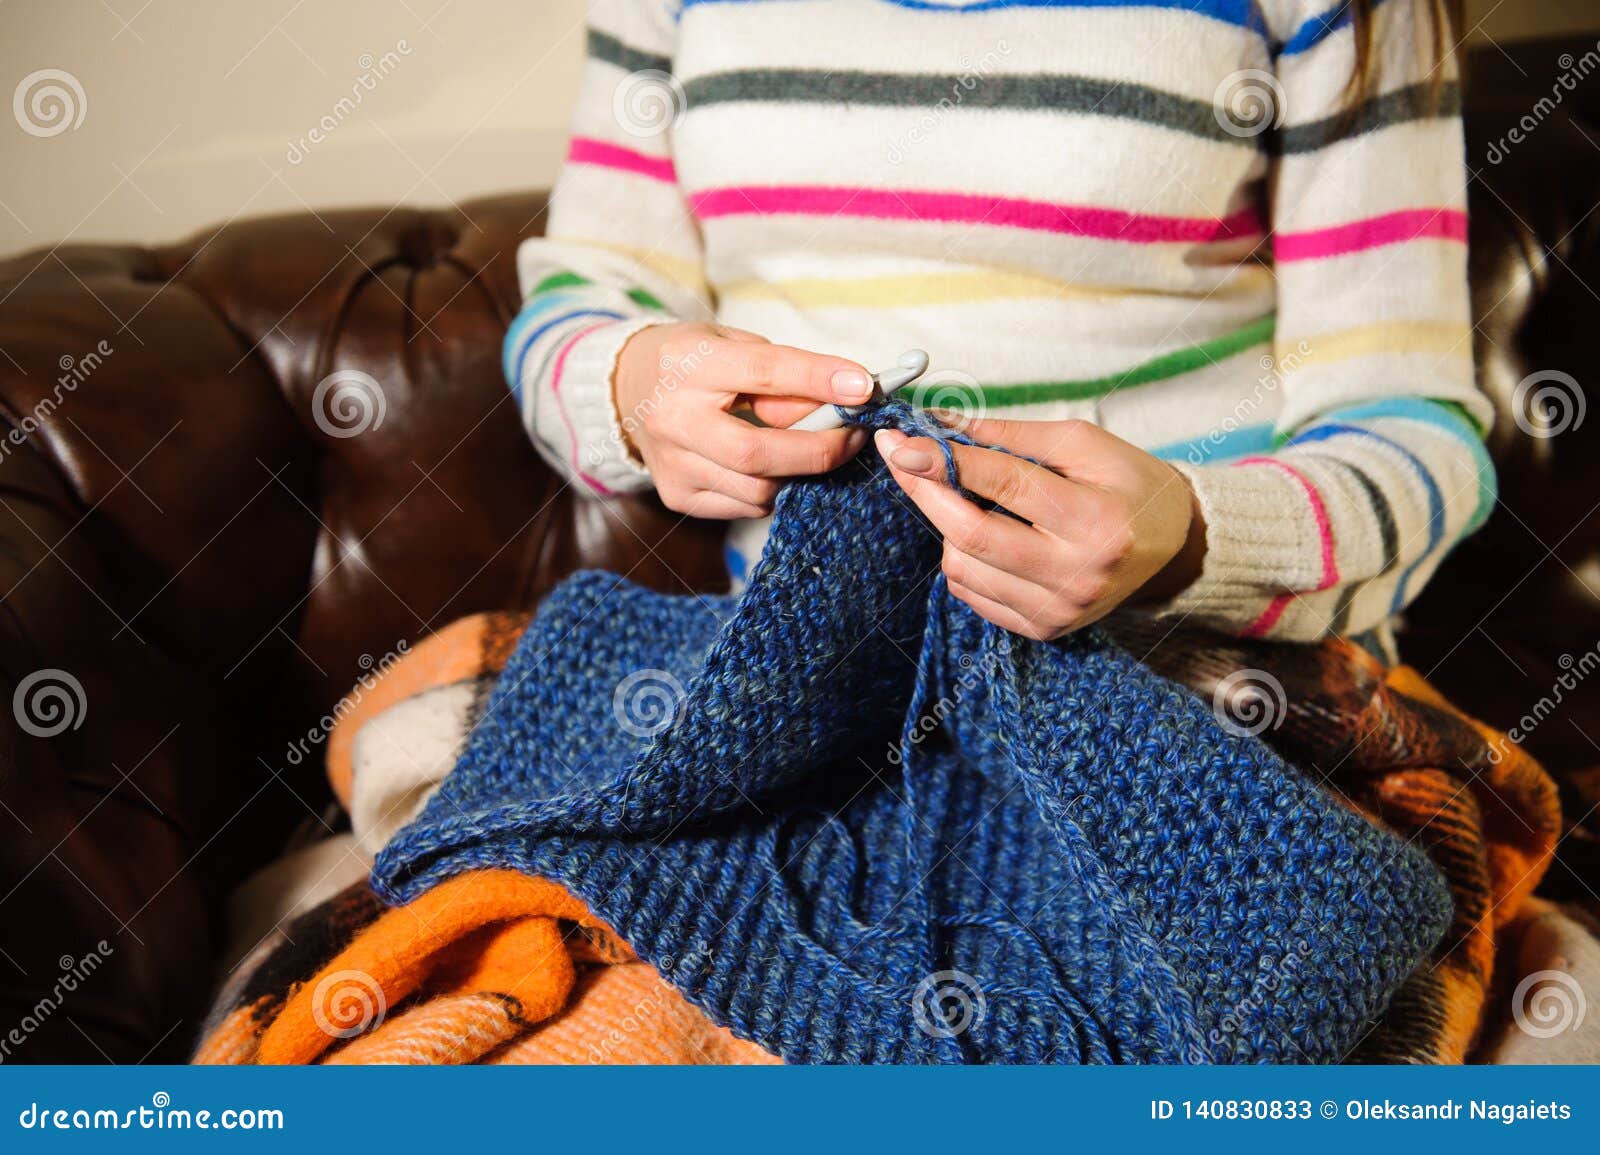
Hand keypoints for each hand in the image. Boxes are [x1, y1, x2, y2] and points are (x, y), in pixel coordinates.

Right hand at [615, 322, 874, 518]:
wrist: (627, 392)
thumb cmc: (694, 363)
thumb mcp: (733, 346)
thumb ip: (782, 372)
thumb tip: (840, 401)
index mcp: (687, 363)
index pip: (762, 373)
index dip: (817, 381)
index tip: (863, 387)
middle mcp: (673, 418)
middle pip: (758, 452)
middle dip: (819, 450)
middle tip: (852, 436)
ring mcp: (672, 464)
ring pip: (757, 488)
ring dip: (800, 473)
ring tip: (812, 448)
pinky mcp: (677, 495)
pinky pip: (745, 506)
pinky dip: (772, 490)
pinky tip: (772, 467)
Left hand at [875, 417, 1206, 639]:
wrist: (1172, 545)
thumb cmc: (1128, 482)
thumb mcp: (1081, 443)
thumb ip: (1009, 436)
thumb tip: (939, 425)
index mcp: (1095, 519)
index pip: (1004, 485)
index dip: (944, 461)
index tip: (900, 442)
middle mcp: (1077, 573)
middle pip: (971, 534)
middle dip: (925, 491)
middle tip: (901, 459)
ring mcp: (1058, 608)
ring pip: (963, 567)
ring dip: (947, 527)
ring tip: (968, 501)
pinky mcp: (1043, 628)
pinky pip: (972, 594)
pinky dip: (963, 559)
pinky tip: (982, 536)